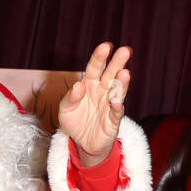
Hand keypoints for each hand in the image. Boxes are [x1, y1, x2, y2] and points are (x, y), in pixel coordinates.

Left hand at [58, 41, 131, 165]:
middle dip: (117, 63)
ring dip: (122, 83)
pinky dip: (117, 107)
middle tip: (125, 51)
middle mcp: (103, 91)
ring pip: (117, 91)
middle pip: (111, 74)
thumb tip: (78, 86)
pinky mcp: (113, 120)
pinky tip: (116, 101)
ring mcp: (109, 105)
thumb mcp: (65, 109)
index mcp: (90, 84)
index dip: (100, 57)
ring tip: (125, 73)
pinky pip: (116, 112)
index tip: (105, 46)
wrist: (83, 143)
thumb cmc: (75, 121)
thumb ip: (70, 97)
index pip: (95, 67)